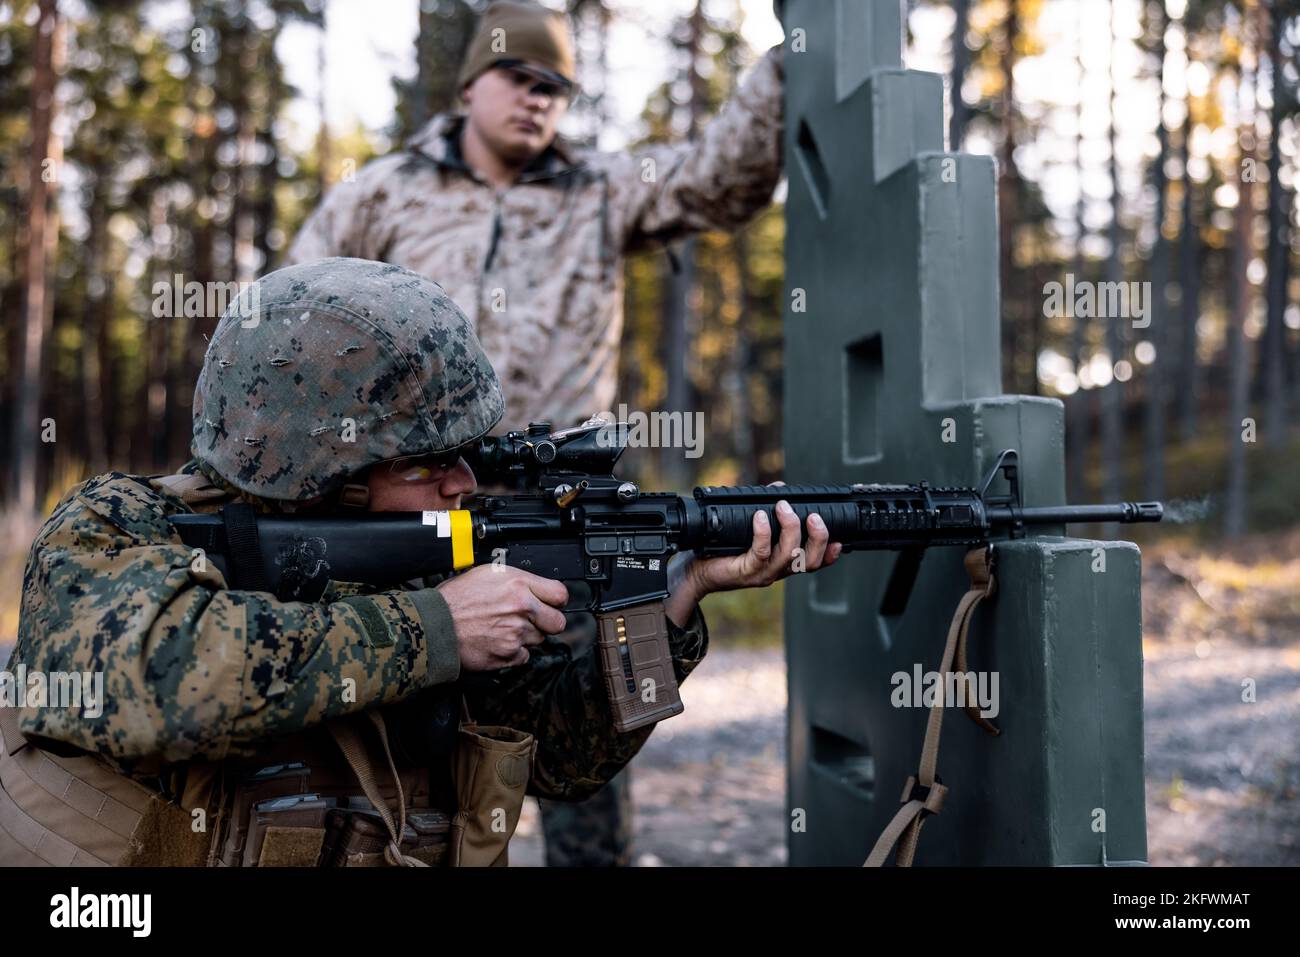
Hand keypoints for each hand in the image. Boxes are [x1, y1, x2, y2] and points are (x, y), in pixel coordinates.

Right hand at [436, 565, 568, 670]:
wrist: (434, 625)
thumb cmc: (454, 599)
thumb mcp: (487, 574)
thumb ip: (516, 580)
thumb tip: (533, 587)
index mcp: (518, 584)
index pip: (560, 594)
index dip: (555, 600)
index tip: (550, 603)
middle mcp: (522, 608)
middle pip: (558, 622)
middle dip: (548, 622)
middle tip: (532, 620)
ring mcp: (517, 633)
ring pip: (539, 640)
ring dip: (526, 636)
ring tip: (503, 629)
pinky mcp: (508, 655)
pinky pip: (524, 656)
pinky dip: (513, 653)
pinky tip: (497, 642)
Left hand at [663, 484, 842, 625]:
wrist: (696, 571)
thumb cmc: (723, 551)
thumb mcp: (750, 529)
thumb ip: (767, 510)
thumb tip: (779, 488)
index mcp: (782, 563)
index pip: (814, 563)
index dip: (829, 554)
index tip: (839, 539)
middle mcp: (776, 571)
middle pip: (809, 561)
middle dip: (818, 538)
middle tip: (815, 517)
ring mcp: (762, 573)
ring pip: (789, 556)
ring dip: (790, 528)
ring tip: (783, 507)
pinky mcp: (745, 571)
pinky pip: (760, 552)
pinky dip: (763, 532)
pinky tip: (760, 517)